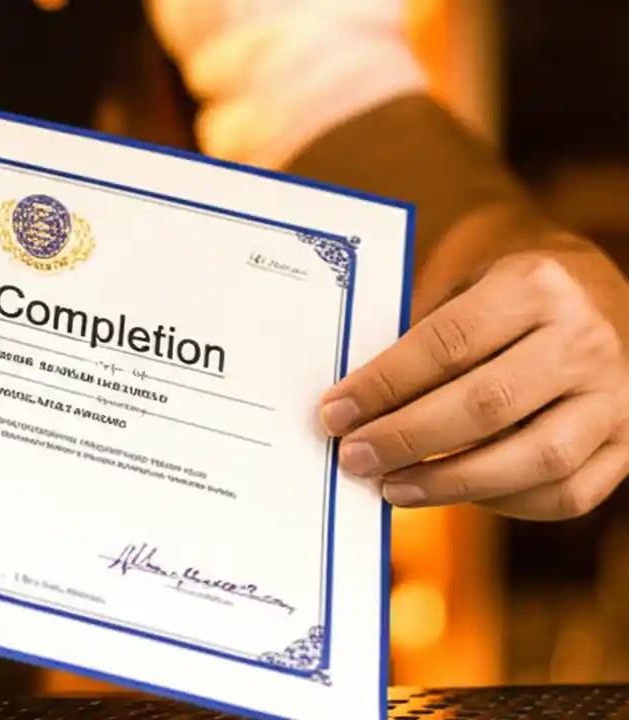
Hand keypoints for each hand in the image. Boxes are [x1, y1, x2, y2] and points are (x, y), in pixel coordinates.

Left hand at [319, 219, 628, 520]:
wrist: (599, 295)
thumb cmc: (506, 298)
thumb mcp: (464, 287)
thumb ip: (418, 339)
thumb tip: (352, 406)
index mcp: (536, 286)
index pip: (448, 343)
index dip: (385, 385)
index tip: (335, 413)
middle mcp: (584, 339)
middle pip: (487, 405)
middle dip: (408, 439)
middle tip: (355, 458)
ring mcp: (616, 395)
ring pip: (535, 460)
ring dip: (451, 483)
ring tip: (392, 487)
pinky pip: (567, 494)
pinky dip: (504, 504)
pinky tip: (454, 495)